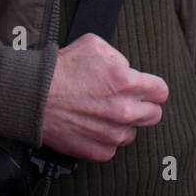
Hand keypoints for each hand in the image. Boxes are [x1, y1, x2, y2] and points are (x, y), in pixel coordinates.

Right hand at [41, 33, 168, 160]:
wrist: (33, 97)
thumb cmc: (61, 69)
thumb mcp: (93, 44)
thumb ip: (118, 57)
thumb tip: (127, 70)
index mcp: (126, 82)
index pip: (162, 91)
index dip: (153, 87)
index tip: (144, 88)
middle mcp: (124, 111)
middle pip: (155, 114)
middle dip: (143, 105)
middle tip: (124, 99)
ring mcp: (113, 134)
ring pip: (133, 132)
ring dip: (123, 123)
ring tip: (101, 112)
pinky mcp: (100, 151)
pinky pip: (114, 146)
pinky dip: (105, 137)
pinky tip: (91, 124)